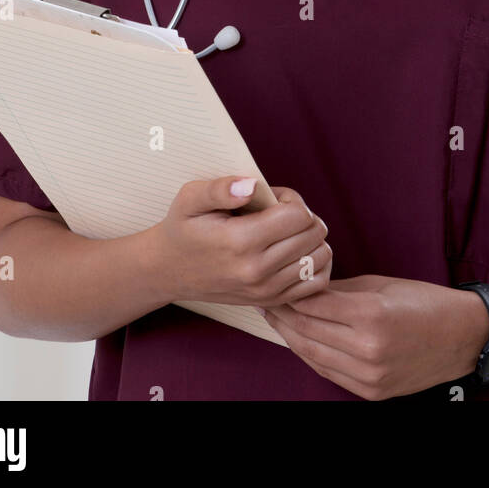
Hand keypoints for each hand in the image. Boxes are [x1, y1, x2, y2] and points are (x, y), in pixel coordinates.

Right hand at [144, 177, 331, 307]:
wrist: (169, 271)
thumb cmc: (182, 228)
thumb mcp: (190, 199)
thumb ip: (220, 188)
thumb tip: (252, 186)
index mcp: (240, 241)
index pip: (298, 216)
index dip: (291, 199)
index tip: (273, 198)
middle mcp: (257, 271)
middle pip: (313, 234)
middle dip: (303, 215)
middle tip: (278, 212)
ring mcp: (267, 290)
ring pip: (320, 257)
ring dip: (310, 238)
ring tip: (286, 231)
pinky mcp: (272, 301)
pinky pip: (316, 282)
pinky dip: (314, 263)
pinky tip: (295, 251)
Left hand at [260, 275, 488, 399]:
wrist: (462, 337)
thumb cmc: (424, 302)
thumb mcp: (380, 284)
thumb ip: (339, 290)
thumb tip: (304, 289)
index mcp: (372, 314)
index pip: (313, 305)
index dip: (289, 294)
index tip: (275, 283)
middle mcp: (369, 349)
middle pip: (308, 332)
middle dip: (283, 315)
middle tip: (267, 300)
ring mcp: (371, 376)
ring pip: (314, 355)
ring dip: (292, 337)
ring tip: (278, 319)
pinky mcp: (373, 392)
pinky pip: (330, 373)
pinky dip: (312, 356)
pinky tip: (301, 340)